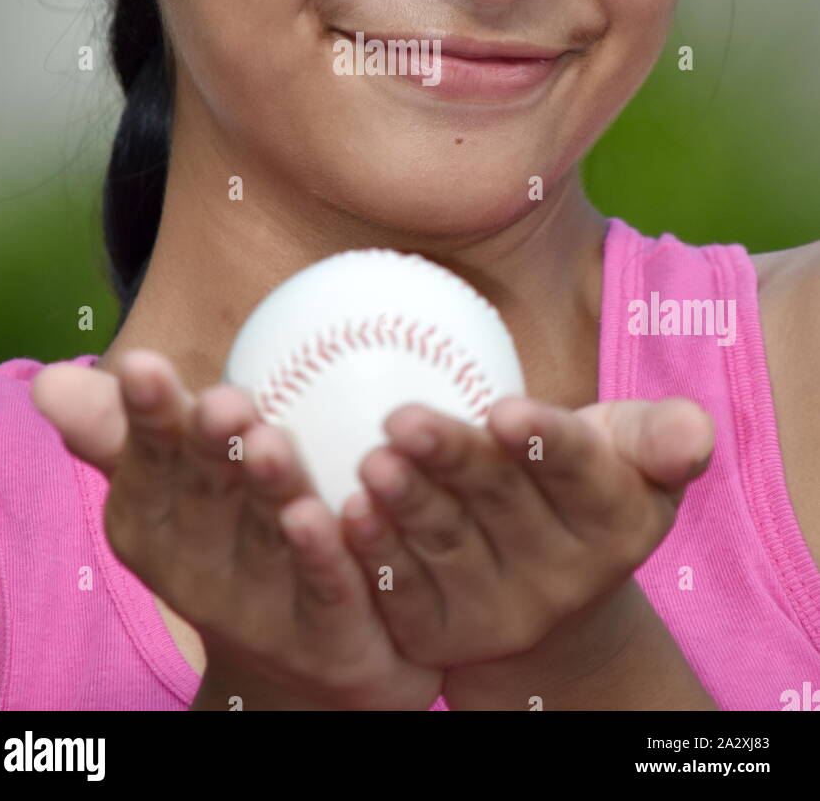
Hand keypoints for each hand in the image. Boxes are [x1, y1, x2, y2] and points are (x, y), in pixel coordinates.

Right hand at [31, 350, 441, 710]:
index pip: (150, 460)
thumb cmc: (226, 526)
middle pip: (208, 496)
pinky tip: (336, 511)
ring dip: (271, 489)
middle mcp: (197, 565)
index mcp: (154, 520)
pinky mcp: (322, 632)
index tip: (142, 366)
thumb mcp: (173, 478)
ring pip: (268, 537)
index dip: (149, 417)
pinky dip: (326, 552)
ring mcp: (258, 603)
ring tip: (272, 443)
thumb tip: (47, 381)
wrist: (298, 651)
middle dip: (213, 448)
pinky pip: (326, 587)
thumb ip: (123, 427)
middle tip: (223, 401)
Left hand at [340, 394, 713, 671]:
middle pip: (500, 501)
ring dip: (407, 505)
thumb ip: (664, 437)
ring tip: (374, 462)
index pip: (578, 473)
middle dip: (454, 458)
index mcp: (613, 521)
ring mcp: (497, 608)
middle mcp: (559, 574)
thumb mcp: (636, 457)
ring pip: (446, 544)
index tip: (505, 411)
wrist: (553, 596)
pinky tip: (347, 514)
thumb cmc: (587, 484)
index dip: (544, 442)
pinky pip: (403, 591)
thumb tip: (693, 435)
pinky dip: (376, 553)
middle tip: (405, 420)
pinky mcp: (440, 631)